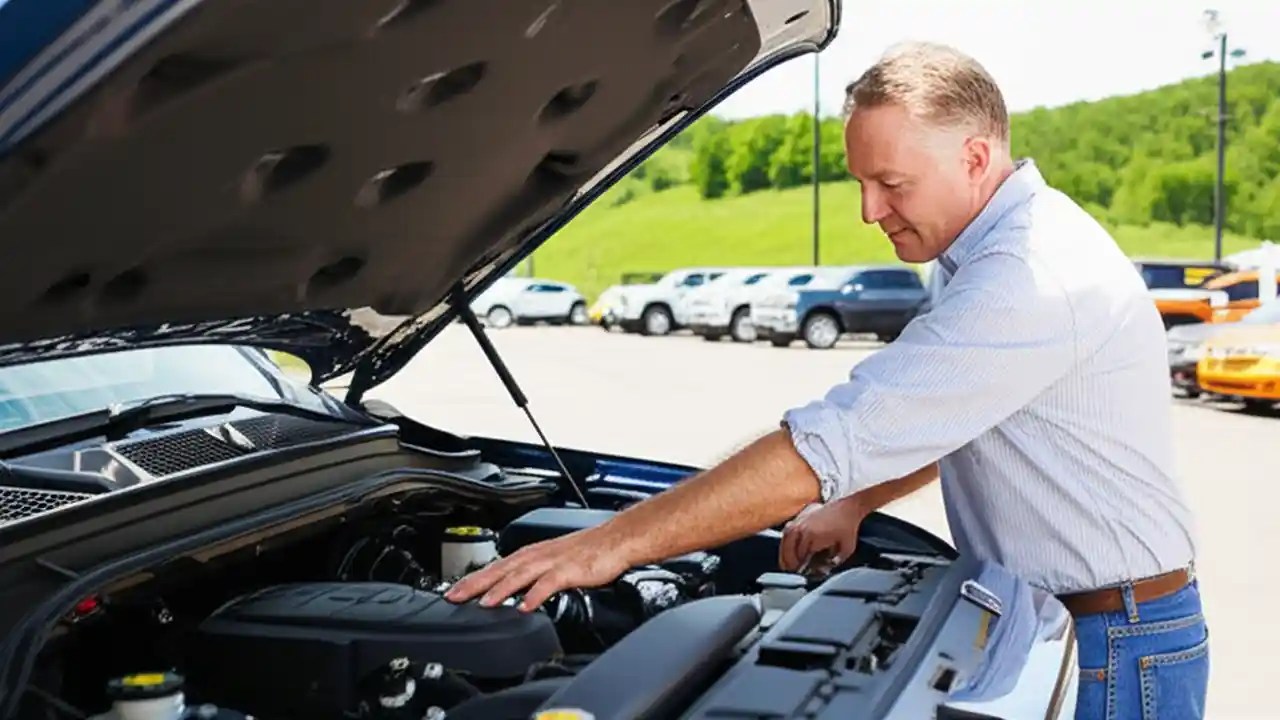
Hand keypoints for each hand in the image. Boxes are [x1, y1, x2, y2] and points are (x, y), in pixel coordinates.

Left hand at [444, 529, 629, 611]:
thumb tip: (518, 594)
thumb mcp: (556, 563)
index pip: (496, 567)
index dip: (473, 579)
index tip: (453, 592)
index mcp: (533, 553)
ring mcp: (553, 561)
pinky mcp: (570, 570)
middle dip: (476, 584)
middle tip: (454, 596)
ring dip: (501, 589)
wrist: (617, 539)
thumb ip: (535, 577)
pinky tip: (525, 606)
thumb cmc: (591, 550)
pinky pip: (549, 583)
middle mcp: (539, 555)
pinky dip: (535, 594)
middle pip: (501, 570)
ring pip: (520, 575)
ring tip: (484, 603)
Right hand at [778, 499, 861, 571]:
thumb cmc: (848, 524)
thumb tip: (827, 568)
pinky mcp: (801, 515)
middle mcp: (803, 528)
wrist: (848, 506)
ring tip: (785, 560)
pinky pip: (788, 529)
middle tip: (790, 569)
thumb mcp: (846, 549)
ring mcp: (800, 520)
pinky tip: (788, 545)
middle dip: (789, 561)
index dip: (800, 566)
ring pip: (785, 539)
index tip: (800, 572)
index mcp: (812, 537)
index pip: (800, 556)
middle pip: (789, 549)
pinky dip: (786, 539)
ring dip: (784, 551)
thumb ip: (836, 561)